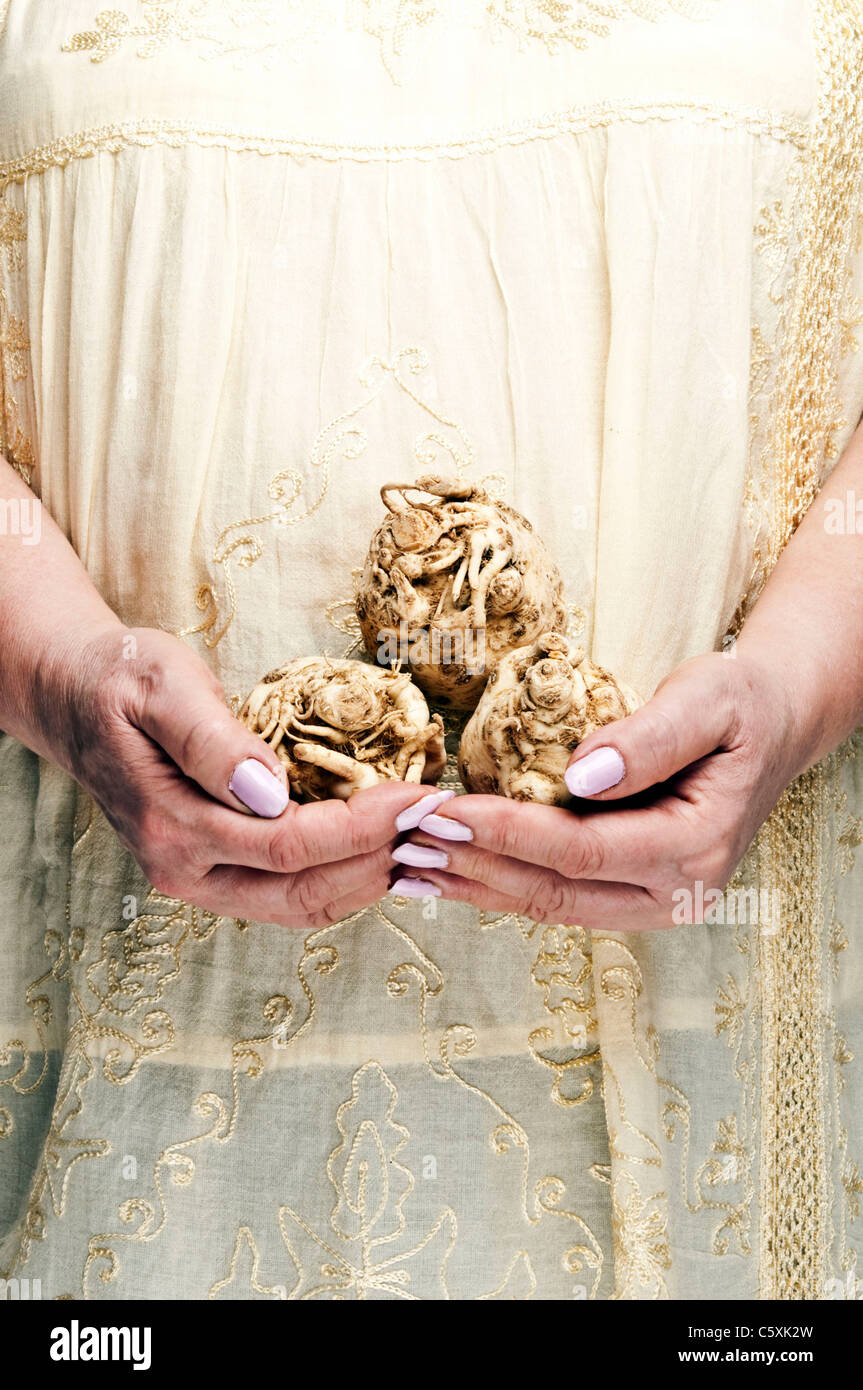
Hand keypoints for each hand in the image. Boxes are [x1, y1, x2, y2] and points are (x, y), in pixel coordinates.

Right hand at [31, 624, 438, 929]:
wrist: (75, 696)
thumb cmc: (121, 677)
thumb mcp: (162, 686)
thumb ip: (212, 740)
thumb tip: (270, 790)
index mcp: (173, 826)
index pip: (290, 846)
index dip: (364, 827)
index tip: (421, 794)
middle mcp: (184, 870)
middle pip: (303, 892)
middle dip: (381, 861)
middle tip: (438, 822)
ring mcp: (199, 881)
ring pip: (300, 907)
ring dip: (368, 880)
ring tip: (423, 842)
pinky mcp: (214, 873)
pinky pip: (288, 895)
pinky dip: (343, 880)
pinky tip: (383, 854)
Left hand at [392, 651, 803, 929]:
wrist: (772, 725)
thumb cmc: (741, 703)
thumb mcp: (709, 698)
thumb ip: (650, 737)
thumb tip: (581, 774)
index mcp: (696, 849)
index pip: (582, 850)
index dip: (508, 832)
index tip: (446, 809)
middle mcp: (676, 894)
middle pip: (556, 893)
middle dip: (475, 866)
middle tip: (406, 840)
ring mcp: (654, 904)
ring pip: (550, 907)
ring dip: (476, 886)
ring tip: (408, 865)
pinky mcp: (632, 896)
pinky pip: (558, 897)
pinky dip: (499, 884)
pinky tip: (450, 871)